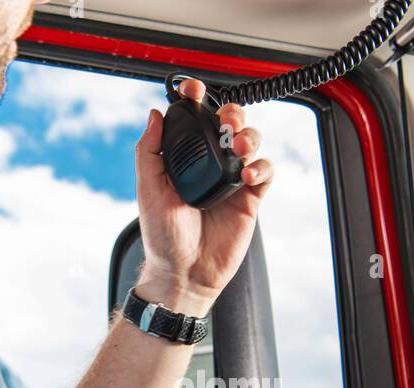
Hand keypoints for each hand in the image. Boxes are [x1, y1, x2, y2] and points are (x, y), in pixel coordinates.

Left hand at [134, 78, 273, 315]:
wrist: (184, 273)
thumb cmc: (163, 237)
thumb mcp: (148, 190)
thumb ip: (149, 151)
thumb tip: (155, 114)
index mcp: (185, 158)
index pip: (194, 120)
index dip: (196, 99)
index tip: (193, 89)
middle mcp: (211, 164)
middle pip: (231, 123)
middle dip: (233, 112)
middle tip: (227, 120)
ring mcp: (232, 180)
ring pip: (252, 142)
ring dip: (250, 136)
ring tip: (239, 147)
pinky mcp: (250, 199)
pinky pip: (265, 172)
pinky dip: (261, 167)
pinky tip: (247, 175)